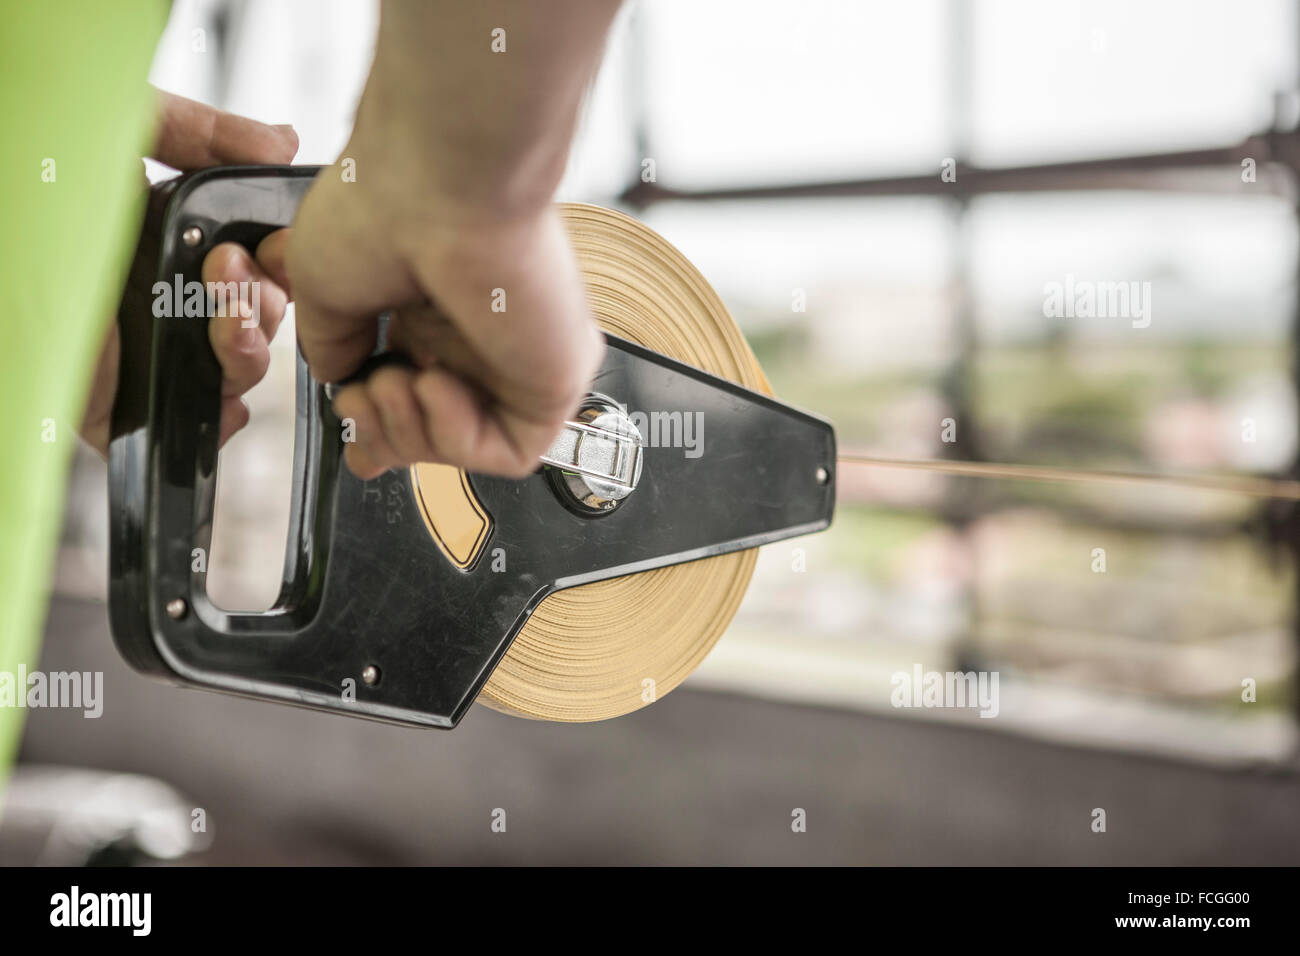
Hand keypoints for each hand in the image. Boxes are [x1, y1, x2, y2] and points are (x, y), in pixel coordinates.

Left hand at [80, 90, 297, 455]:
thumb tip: (281, 142)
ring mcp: (150, 352)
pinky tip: (211, 384)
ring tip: (221, 321)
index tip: (272, 244)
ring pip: (244, 367)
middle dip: (267, 299)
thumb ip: (197, 131)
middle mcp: (162, 293)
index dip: (279, 256)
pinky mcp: (130, 408)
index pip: (256, 255)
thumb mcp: (113, 137)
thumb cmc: (29, 202)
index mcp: (164, 235)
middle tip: (224, 274)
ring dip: (252, 346)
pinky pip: (203, 422)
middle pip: (262, 313)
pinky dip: (224, 411)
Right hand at [273, 176, 603, 479]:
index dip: (375, 431)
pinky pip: (514, 452)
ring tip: (396, 379)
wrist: (441, 175)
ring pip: (467, 447)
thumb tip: (340, 377)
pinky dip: (459, 437)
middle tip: (361, 400)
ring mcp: (517, 358)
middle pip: (433, 433)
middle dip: (383, 437)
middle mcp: (475, 333)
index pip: (410, 396)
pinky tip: (438, 385)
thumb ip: (333, 345)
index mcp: (427, 308)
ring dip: (411, 433)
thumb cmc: (384, 201)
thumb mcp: (323, 283)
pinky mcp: (554, 379)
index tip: (350, 429)